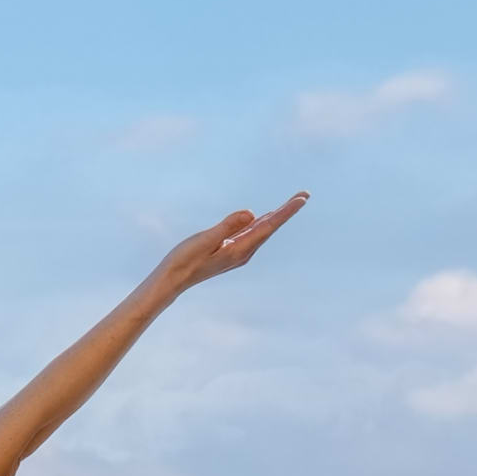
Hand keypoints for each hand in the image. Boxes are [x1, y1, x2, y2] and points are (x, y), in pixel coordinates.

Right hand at [150, 194, 306, 297]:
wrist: (171, 281)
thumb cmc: (184, 260)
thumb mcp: (205, 240)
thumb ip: (227, 226)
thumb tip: (251, 213)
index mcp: (240, 249)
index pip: (269, 226)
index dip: (286, 211)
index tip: (302, 199)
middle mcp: (243, 252)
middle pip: (270, 227)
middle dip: (287, 211)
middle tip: (305, 194)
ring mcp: (237, 253)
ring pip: (262, 230)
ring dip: (277, 216)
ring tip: (292, 203)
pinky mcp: (229, 251)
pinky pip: (251, 234)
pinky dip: (262, 223)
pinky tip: (264, 218)